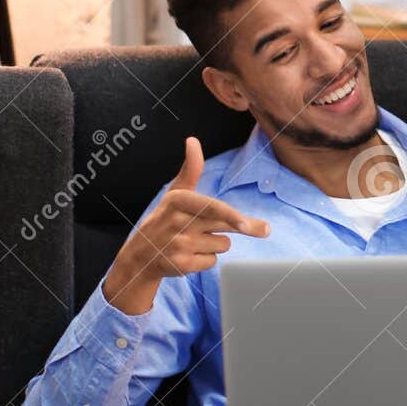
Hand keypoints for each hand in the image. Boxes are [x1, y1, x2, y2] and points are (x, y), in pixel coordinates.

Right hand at [103, 137, 269, 314]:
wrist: (141, 255)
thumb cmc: (166, 218)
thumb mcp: (176, 193)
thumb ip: (191, 169)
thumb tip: (192, 140)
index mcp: (179, 200)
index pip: (211, 207)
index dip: (231, 216)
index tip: (247, 225)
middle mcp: (177, 222)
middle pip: (224, 225)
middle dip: (247, 227)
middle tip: (265, 229)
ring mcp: (178, 245)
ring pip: (222, 244)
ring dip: (215, 244)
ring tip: (193, 240)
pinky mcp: (182, 266)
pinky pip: (212, 261)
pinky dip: (206, 259)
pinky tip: (188, 255)